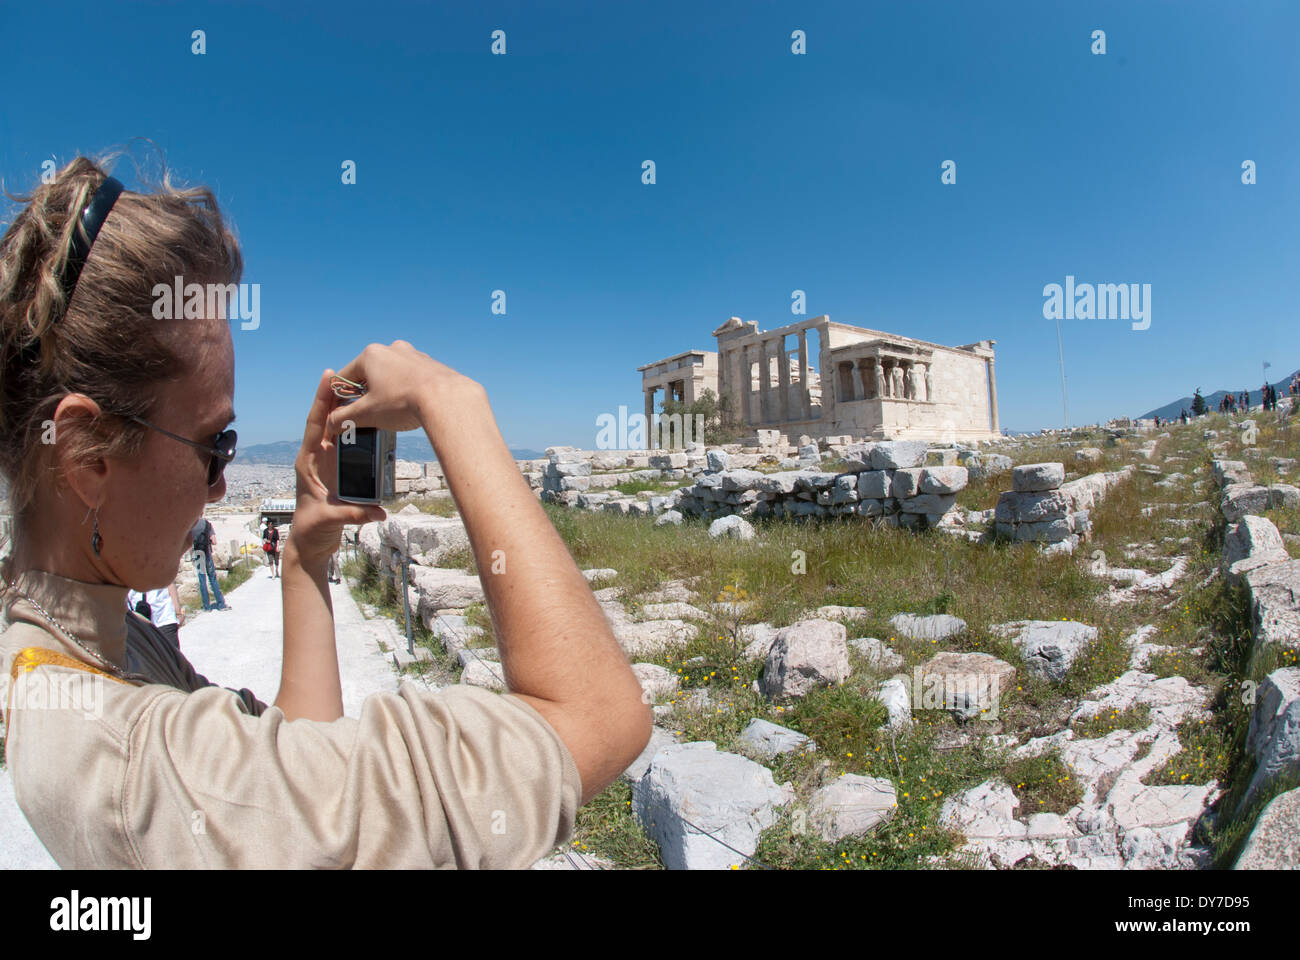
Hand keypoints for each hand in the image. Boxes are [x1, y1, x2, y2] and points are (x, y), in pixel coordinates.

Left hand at [291, 369, 387, 566]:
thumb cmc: (312, 530)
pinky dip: (355, 426)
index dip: (321, 399)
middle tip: (350, 372)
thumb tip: (378, 511)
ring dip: (346, 407)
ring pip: (335, 428)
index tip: (328, 376)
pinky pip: (346, 441)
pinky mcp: (335, 469)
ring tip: (361, 387)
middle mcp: (315, 457)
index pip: (314, 424)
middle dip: (335, 394)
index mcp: (308, 462)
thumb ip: (351, 513)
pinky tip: (368, 415)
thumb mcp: (329, 520)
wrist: (309, 543)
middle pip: (325, 418)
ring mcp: (325, 462)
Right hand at [323, 340, 485, 438]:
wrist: (447, 400)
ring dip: (387, 392)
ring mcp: (414, 355)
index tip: (340, 412)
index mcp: (371, 355)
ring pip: (391, 376)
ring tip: (392, 412)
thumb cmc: (404, 402)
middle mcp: (392, 349)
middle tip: (368, 415)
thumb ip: (344, 418)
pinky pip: (411, 378)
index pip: (344, 377)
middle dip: (366, 395)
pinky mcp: (431, 365)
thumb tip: (331, 423)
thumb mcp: (367, 414)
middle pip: (369, 375)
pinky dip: (407, 390)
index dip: (339, 397)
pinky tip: (411, 406)